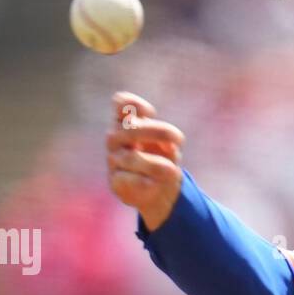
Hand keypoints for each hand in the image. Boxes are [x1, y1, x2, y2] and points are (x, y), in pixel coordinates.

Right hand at [106, 91, 185, 231]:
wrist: (156, 190)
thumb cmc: (161, 158)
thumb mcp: (167, 143)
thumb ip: (165, 139)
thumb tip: (168, 147)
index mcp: (124, 123)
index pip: (120, 104)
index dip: (136, 105)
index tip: (152, 113)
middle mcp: (115, 138)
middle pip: (131, 129)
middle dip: (160, 132)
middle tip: (180, 139)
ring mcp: (113, 160)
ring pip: (131, 158)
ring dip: (157, 165)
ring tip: (173, 170)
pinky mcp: (116, 182)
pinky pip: (130, 180)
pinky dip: (147, 182)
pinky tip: (156, 183)